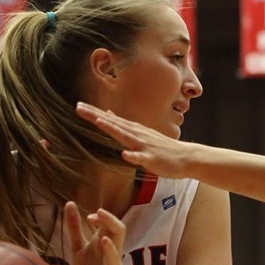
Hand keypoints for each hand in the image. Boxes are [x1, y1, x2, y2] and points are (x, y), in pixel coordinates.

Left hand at [64, 201, 124, 264]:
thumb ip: (75, 227)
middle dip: (111, 222)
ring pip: (115, 258)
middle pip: (119, 232)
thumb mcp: (78, 246)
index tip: (89, 217)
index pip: (111, 224)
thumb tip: (69, 203)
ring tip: (103, 240)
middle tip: (99, 213)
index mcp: (105, 243)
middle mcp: (112, 254)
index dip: (103, 217)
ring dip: (110, 249)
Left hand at [76, 101, 192, 178]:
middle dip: (97, 116)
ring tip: (99, 122)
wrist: (186, 157)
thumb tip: (107, 113)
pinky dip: (133, 156)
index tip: (78, 105)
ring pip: (126, 137)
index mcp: (133, 131)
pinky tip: (125, 154)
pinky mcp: (153, 159)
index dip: (94, 113)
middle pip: (113, 124)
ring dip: (113, 129)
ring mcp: (145, 146)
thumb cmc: (162, 148)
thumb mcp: (140, 133)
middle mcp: (137, 135)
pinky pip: (142, 159)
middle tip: (79, 107)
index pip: (110, 120)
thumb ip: (123, 125)